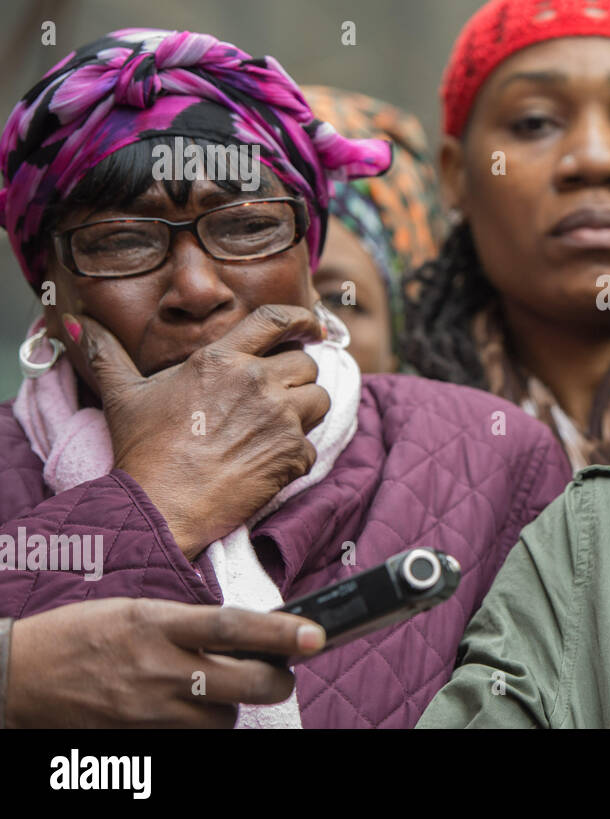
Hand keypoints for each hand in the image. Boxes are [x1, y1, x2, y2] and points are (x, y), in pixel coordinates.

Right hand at [5, 598, 324, 727]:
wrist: (19, 677)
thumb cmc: (82, 635)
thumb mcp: (139, 610)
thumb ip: (192, 622)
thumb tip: (251, 632)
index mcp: (159, 626)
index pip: (233, 627)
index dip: (280, 633)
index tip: (316, 635)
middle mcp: (158, 671)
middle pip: (245, 685)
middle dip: (277, 680)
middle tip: (280, 672)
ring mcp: (149, 713)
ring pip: (225, 720)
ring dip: (231, 706)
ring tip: (209, 689)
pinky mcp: (140, 743)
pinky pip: (193, 740)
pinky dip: (201, 726)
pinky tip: (186, 709)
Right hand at [67, 304, 330, 558]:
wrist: (162, 506)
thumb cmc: (143, 451)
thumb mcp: (123, 395)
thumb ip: (106, 354)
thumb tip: (75, 322)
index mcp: (221, 359)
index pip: (277, 319)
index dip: (303, 319)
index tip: (313, 327)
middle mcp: (258, 381)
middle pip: (306, 362)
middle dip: (297, 376)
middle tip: (274, 398)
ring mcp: (280, 417)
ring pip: (319, 399)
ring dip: (304, 411)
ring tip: (274, 428)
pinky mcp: (293, 453)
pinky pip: (312, 445)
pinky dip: (296, 455)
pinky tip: (266, 463)